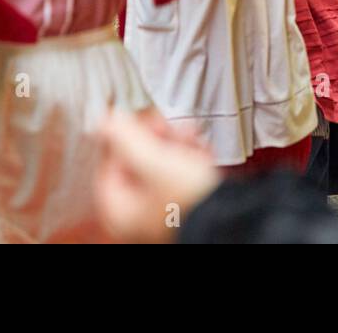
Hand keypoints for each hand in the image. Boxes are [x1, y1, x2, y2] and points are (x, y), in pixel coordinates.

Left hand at [95, 109, 220, 243]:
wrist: (233, 218)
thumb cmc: (192, 201)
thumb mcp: (154, 161)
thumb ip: (125, 137)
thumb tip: (104, 120)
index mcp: (119, 209)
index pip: (109, 161)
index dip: (124, 134)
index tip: (139, 118)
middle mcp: (138, 213)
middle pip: (136, 159)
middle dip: (157, 137)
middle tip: (170, 127)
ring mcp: (162, 209)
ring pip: (161, 161)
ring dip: (177, 142)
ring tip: (190, 137)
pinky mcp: (186, 203)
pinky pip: (180, 171)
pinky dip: (191, 156)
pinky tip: (201, 151)